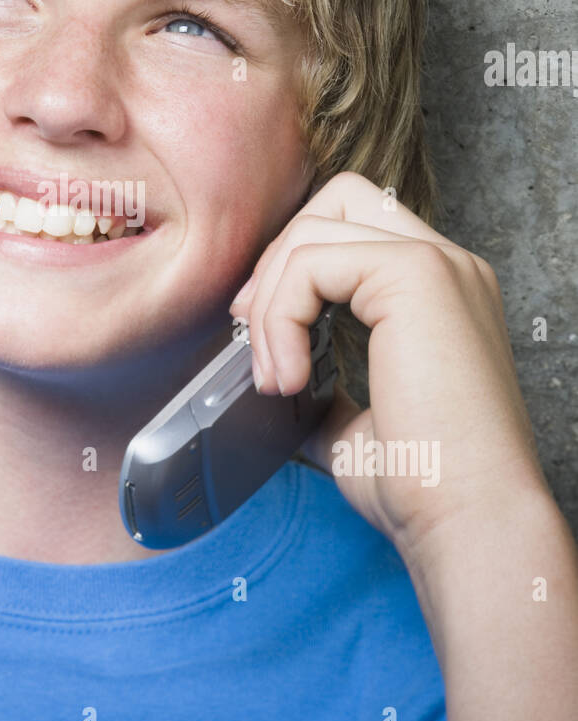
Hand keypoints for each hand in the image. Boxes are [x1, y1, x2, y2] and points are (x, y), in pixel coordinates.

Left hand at [228, 172, 550, 564]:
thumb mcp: (354, 427)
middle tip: (253, 334)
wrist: (467, 521)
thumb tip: (272, 389)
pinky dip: (281, 316)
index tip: (261, 335)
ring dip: (272, 300)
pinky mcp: (417, 277)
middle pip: (337, 198)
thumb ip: (320, 391)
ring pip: (317, 226)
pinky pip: (312, 262)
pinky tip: (289, 377)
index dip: (293, 266)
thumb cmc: (424, 488)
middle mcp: (448, 265)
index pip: (353, 226)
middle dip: (279, 258)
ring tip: (275, 376)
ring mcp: (438, 265)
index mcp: (441, 292)